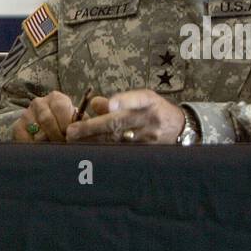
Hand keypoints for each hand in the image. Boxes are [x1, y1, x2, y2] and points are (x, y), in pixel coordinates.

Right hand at [11, 91, 75, 142]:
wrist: (50, 134)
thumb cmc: (67, 129)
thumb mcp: (78, 123)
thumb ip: (82, 125)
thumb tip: (81, 132)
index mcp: (56, 98)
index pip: (60, 107)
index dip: (66, 124)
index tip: (71, 136)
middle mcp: (39, 103)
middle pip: (47, 120)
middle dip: (57, 136)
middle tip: (63, 145)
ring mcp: (26, 114)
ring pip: (36, 132)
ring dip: (47, 143)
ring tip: (54, 148)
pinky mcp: (17, 127)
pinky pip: (25, 140)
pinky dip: (35, 147)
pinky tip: (42, 148)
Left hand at [65, 89, 185, 143]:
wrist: (179, 128)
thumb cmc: (154, 110)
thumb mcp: (141, 98)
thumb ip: (118, 101)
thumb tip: (93, 103)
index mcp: (147, 101)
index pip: (137, 99)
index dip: (125, 101)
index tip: (112, 103)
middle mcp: (148, 118)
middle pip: (118, 123)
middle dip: (92, 127)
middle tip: (71, 132)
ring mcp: (148, 137)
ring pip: (117, 140)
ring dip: (93, 141)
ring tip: (74, 141)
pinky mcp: (146, 152)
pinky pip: (121, 152)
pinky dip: (104, 151)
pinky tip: (89, 152)